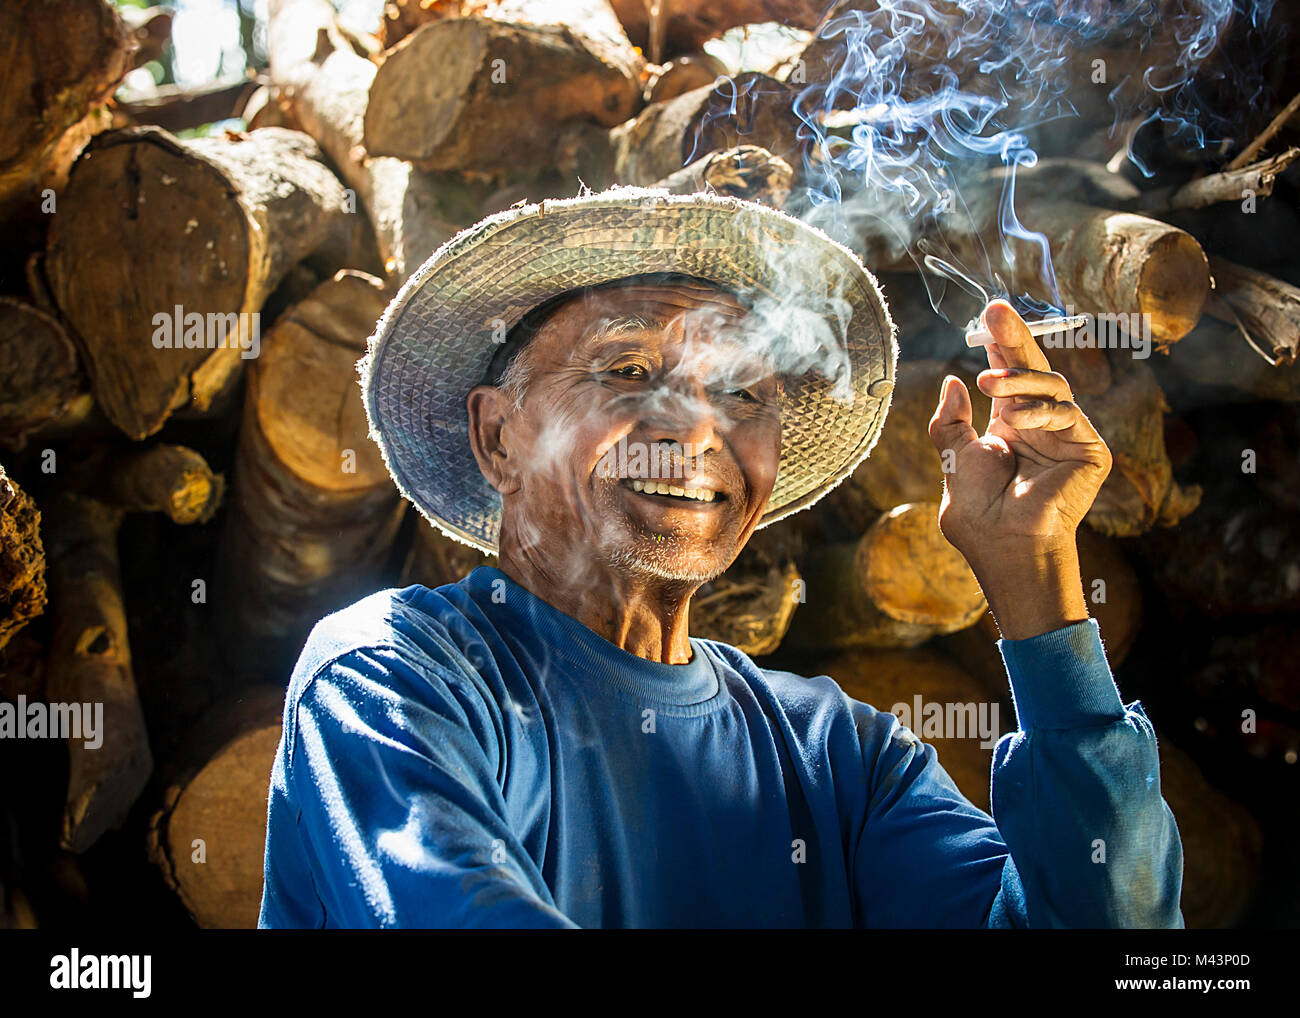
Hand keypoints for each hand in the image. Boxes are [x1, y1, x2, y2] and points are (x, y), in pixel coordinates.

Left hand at [927, 299, 1112, 638]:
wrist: (1004, 545)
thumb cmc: (979, 512)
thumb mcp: (956, 458)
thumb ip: (951, 421)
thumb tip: (952, 380)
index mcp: (1010, 425)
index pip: (1008, 373)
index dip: (1001, 344)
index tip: (989, 315)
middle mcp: (1040, 424)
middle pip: (1034, 368)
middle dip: (1015, 337)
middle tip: (996, 309)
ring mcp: (1067, 435)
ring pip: (1052, 385)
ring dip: (1020, 378)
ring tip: (991, 382)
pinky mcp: (1089, 449)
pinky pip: (1068, 413)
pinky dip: (1041, 412)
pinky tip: (1018, 420)